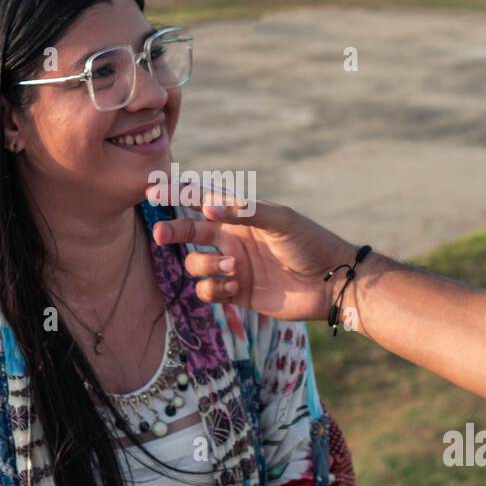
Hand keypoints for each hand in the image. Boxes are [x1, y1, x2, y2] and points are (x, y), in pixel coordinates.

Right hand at [146, 183, 354, 321]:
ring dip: (206, 266)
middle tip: (162, 235)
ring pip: (195, 265)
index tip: (154, 192)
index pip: (202, 201)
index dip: (177, 196)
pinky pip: (208, 292)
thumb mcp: (281, 221)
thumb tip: (207, 208)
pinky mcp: (237, 293)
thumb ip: (246, 213)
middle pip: (189, 233)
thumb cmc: (310, 243)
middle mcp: (232, 239)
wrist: (331, 282)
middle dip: (174, 232)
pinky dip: (214, 289)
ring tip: (233, 267)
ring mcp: (233, 266)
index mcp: (240, 216)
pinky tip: (236, 286)